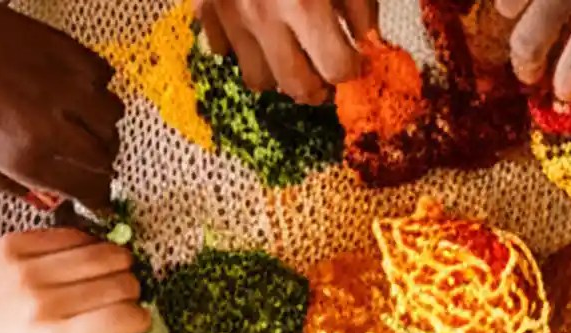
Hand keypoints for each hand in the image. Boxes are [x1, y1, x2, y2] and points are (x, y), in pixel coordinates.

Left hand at [0, 0, 122, 208]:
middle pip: (106, 154)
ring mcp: (61, 79)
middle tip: (89, 166)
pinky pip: (102, 73)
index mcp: (24, 154)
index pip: (87, 187)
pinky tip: (75, 90)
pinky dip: (95, 86)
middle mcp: (52, 119)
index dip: (96, 199)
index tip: (97, 199)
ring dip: (101, 126)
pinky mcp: (60, 47)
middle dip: (100, 166)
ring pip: (112, 114)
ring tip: (84, 127)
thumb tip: (22, 189)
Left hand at [0, 229, 150, 332]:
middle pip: (122, 282)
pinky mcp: (15, 244)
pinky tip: (84, 262)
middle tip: (122, 302)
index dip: (141, 321)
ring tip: (111, 277)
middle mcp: (44, 301)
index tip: (136, 325)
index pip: (125, 317)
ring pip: (106, 253)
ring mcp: (29, 268)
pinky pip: (74, 235)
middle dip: (133, 293)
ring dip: (119, 266)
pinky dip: (89, 247)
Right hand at [195, 0, 376, 103]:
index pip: (336, 69)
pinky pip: (221, 49)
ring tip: (290, 51)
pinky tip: (256, 28)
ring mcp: (228, 14)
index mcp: (304, 5)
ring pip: (256, 79)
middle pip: (295, 87)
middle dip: (318, 87)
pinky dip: (240, 48)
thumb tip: (368, 47)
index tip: (354, 59)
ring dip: (278, 74)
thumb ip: (360, 8)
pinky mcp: (203, 5)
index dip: (351, 69)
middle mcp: (263, 17)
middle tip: (325, 70)